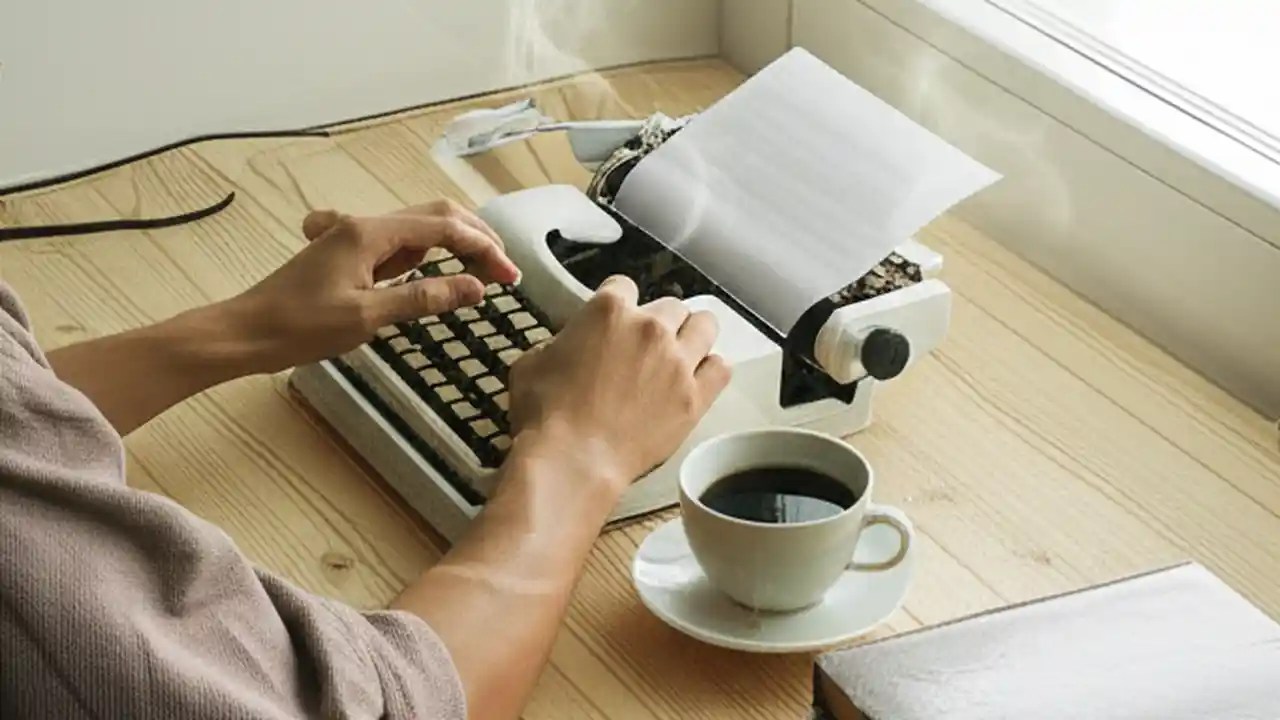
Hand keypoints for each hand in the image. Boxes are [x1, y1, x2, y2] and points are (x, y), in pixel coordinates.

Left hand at [229, 200, 519, 372]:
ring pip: (419, 229)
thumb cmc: (299, 327)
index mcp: (370, 233)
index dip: (482, 249)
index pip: (443, 229)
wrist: (245, 333)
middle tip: (504, 270)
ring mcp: (356, 239)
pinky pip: (399, 247)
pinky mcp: (350, 256)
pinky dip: (429, 256)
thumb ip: (424, 297)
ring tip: (483, 271)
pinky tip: (440, 276)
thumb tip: (475, 288)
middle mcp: (365, 226)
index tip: (510, 276)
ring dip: (455, 244)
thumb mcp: (368, 317)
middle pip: (435, 216)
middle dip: (475, 238)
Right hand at [506, 275, 731, 491]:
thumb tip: (567, 346)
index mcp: (609, 310)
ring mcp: (677, 362)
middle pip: (671, 305)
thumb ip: (559, 343)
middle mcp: (650, 328)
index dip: (618, 302)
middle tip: (647, 344)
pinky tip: (699, 378)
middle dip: (659, 321)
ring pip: (705, 326)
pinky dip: (712, 369)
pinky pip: (722, 368)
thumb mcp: (531, 362)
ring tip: (683, 351)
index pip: (624, 285)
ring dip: (694, 334)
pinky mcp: (694, 397)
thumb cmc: (546, 415)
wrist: (572, 460)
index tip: (616, 320)